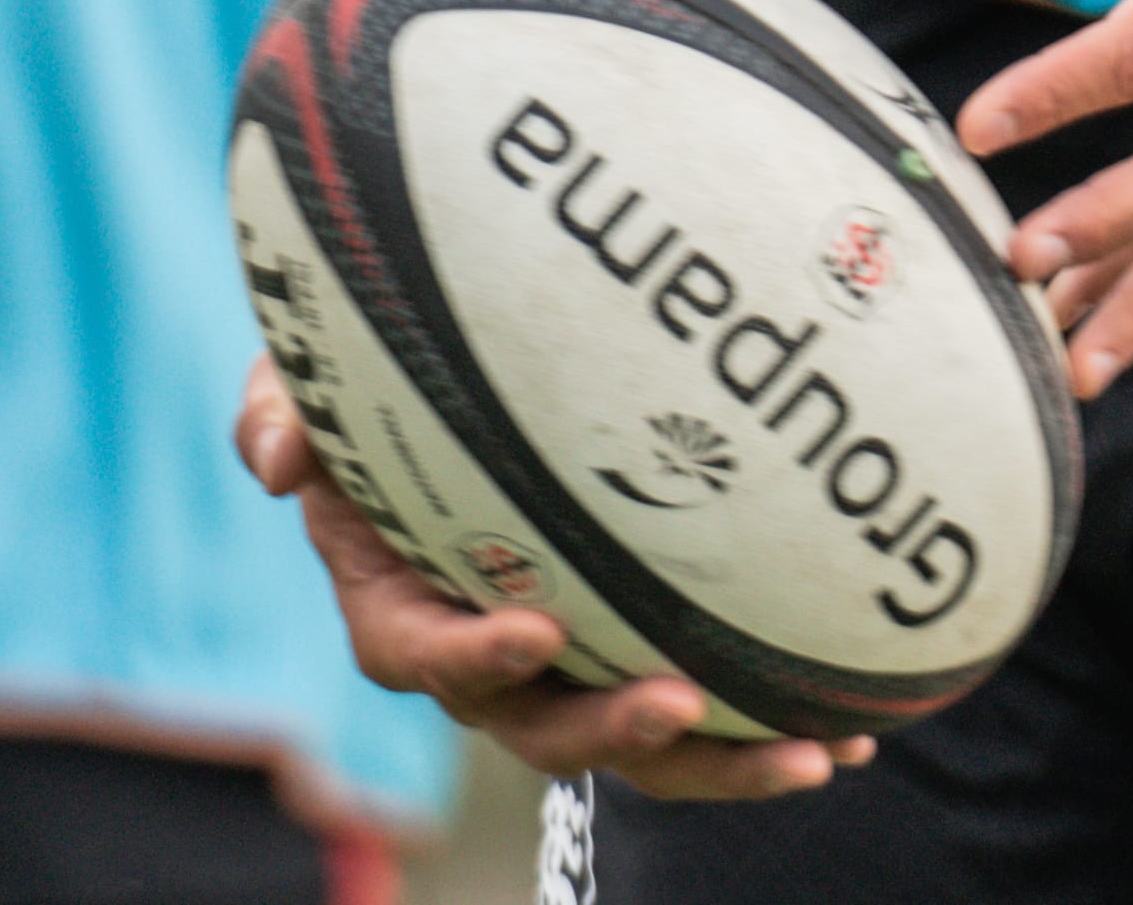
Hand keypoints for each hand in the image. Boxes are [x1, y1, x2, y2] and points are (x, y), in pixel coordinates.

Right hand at [238, 366, 866, 799]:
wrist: (460, 375)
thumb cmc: (375, 376)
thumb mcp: (309, 371)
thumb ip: (283, 406)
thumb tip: (277, 459)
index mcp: (397, 600)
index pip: (419, 652)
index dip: (473, 655)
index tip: (539, 627)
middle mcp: (484, 653)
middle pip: (540, 725)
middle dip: (613, 728)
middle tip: (680, 698)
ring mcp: (569, 666)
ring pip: (637, 742)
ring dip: (721, 760)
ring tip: (812, 751)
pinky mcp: (639, 654)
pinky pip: (703, 714)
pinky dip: (771, 727)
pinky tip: (855, 729)